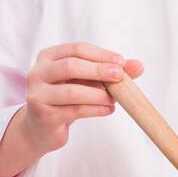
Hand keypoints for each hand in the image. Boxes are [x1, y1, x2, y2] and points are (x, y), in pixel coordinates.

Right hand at [19, 41, 143, 155]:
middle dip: (99, 70)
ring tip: (114, 99)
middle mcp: (38, 73)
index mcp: (48, 57)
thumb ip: (110, 70)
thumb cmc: (66, 98)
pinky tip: (108, 109)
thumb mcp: (87, 80)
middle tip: (120, 76)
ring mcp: (38, 95)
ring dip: (99, 94)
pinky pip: (75, 110)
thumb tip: (139, 65)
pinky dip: (96, 109)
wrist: (40, 127)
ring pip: (72, 91)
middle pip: (71, 66)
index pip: (76, 49)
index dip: (100, 54)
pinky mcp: (43, 115)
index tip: (121, 62)